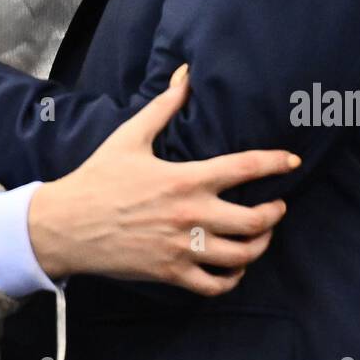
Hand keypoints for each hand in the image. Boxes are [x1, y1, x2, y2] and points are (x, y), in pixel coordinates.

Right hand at [27, 64, 297, 295]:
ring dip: (260, 245)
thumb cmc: (98, 178)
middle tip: (278, 206)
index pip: (244, 168)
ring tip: (262, 235)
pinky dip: (232, 277)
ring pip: (241, 255)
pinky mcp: (171, 273)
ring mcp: (182, 248)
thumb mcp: (130, 136)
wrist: (67, 225)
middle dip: (274, 213)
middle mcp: (190, 215)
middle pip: (254, 221)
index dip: (275, 162)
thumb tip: (185, 74)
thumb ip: (163, 106)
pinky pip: (215, 285)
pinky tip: (234, 266)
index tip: (292, 161)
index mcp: (185, 179)